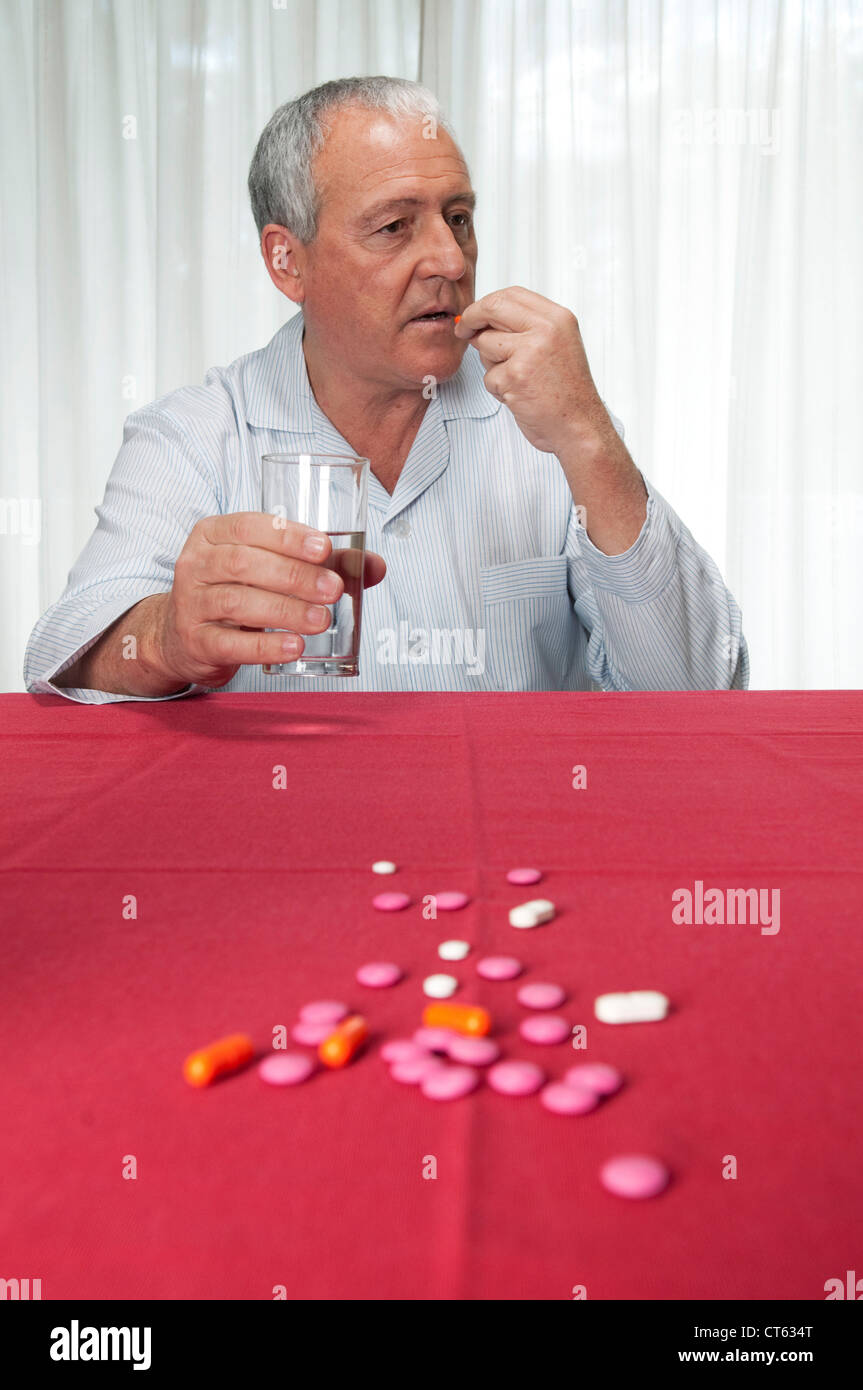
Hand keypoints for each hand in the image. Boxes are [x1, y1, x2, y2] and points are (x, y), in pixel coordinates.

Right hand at [154, 513, 385, 687]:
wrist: (182, 635)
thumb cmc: (236, 590)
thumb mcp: (268, 568)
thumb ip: (320, 564)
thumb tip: (374, 566)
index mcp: (213, 533)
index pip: (248, 526)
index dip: (287, 537)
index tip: (324, 549)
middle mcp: (196, 564)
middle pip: (244, 563)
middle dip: (295, 576)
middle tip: (333, 590)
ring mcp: (191, 604)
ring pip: (238, 602)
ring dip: (286, 611)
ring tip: (322, 621)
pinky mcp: (196, 642)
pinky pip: (231, 643)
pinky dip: (266, 646)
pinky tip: (294, 647)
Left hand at [454, 286, 613, 455]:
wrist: (579, 426)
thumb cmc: (566, 392)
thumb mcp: (557, 346)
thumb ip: (525, 328)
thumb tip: (483, 320)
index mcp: (557, 318)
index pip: (512, 294)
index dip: (486, 303)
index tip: (474, 315)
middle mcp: (546, 330)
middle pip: (493, 308)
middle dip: (471, 319)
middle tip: (463, 332)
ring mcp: (530, 352)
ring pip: (484, 344)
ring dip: (490, 364)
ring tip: (516, 379)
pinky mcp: (515, 376)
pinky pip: (488, 375)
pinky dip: (497, 388)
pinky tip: (518, 395)